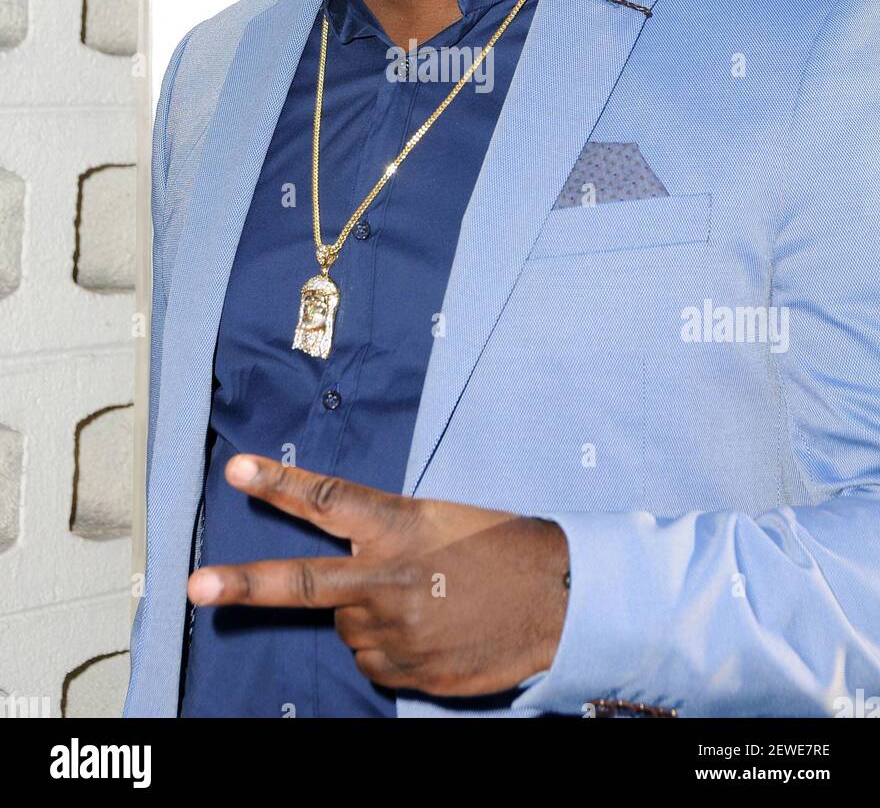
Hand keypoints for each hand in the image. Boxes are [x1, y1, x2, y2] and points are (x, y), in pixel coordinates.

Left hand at [187, 454, 569, 697]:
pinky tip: (430, 631)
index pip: (328, 499)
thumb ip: (386, 539)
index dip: (279, 483)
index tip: (238, 469)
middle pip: (303, 583)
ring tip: (422, 601)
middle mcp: (390, 579)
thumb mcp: (442, 521)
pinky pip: (374, 661)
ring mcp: (397, 631)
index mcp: (400, 528)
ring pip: (347, 627)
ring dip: (367, 616)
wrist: (561, 602)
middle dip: (244, 584)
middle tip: (196, 586)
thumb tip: (345, 573)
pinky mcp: (409, 672)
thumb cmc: (502, 547)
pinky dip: (390, 647)